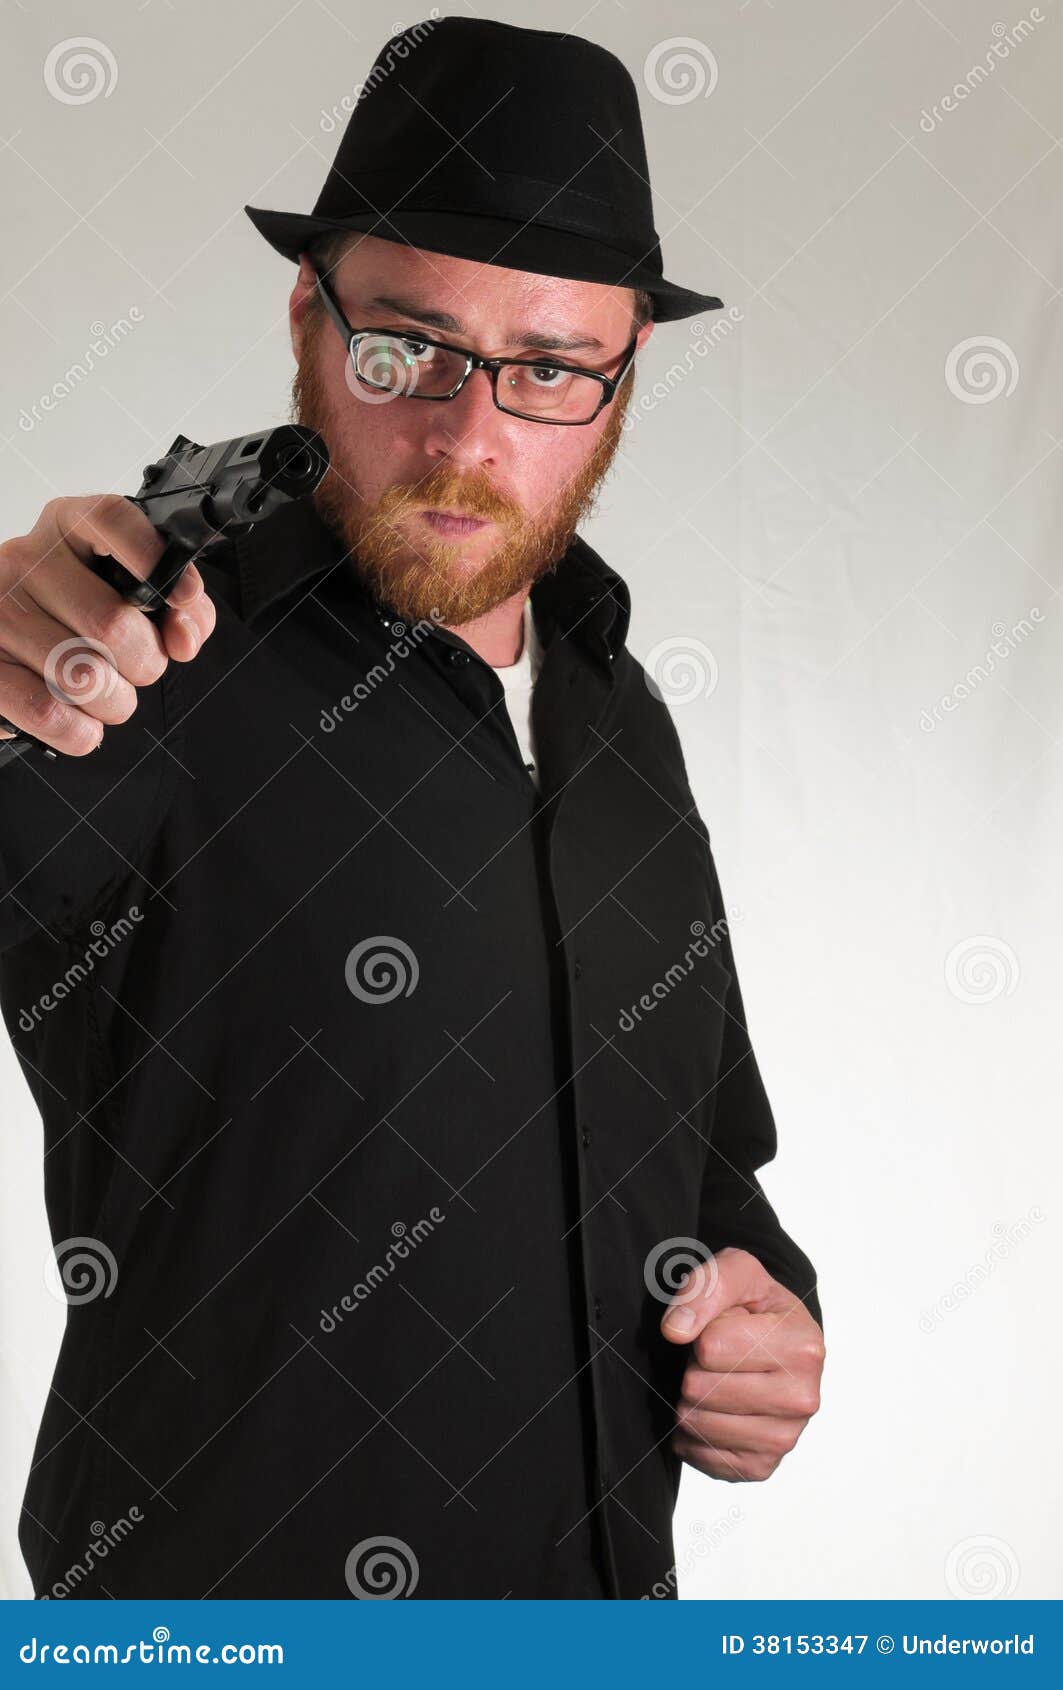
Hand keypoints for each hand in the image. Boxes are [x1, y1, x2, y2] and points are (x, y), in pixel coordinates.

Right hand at [0, 493, 215, 755]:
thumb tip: (182, 635)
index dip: (154, 559)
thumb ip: (179, 609)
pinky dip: (80, 730)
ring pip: (85, 676)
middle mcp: (25, 561)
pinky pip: (48, 712)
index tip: (182, 597)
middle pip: (112, 622)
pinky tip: (82, 721)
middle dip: (145, 663)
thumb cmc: (79, 621)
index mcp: (67, 527)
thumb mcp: (133, 598)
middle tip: (137, 667)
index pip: (110, 519)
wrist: (9, 656)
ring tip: (106, 694)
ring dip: (114, 702)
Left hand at [660, 1246, 823, 1481]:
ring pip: (694, 1423)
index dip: (704, 1331)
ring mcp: (785, 1440)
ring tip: (717, 1380)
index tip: (726, 1327)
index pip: (710, 1347)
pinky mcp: (760, 1467)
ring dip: (691, 1399)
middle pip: (698, 1388)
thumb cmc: (754, 1306)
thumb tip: (675, 1331)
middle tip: (719, 1357)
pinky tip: (715, 1409)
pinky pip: (698, 1455)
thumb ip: (705, 1288)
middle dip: (695, 1366)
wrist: (775, 1341)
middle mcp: (803, 1400)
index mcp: (804, 1348)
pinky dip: (693, 1432)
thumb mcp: (735, 1272)